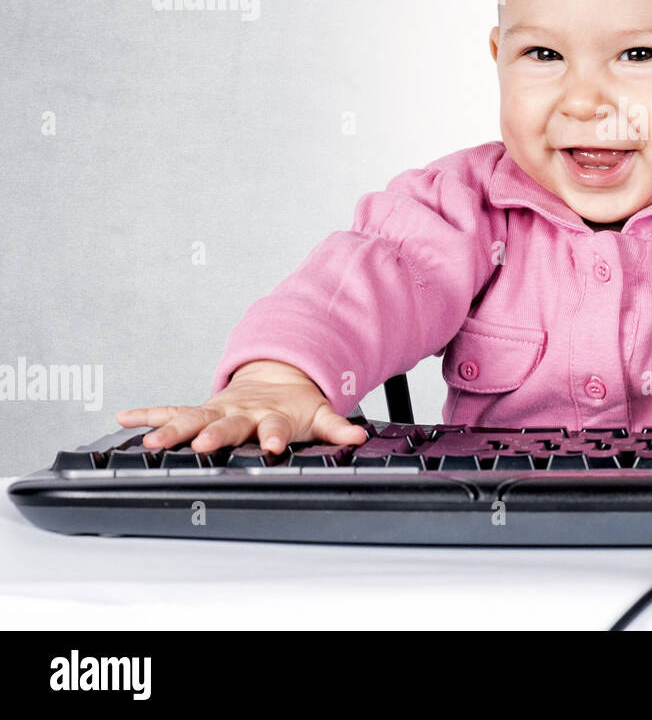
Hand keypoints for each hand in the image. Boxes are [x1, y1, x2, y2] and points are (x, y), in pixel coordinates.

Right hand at [115, 359, 369, 453]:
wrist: (279, 376)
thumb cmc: (295, 405)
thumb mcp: (319, 415)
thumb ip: (336, 428)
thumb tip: (359, 438)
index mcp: (272, 416)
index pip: (273, 427)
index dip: (273, 436)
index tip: (272, 445)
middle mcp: (242, 412)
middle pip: (227, 424)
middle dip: (215, 434)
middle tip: (204, 444)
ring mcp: (219, 409)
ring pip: (192, 418)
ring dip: (172, 429)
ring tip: (151, 441)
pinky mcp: (201, 409)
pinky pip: (170, 410)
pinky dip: (147, 414)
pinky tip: (122, 418)